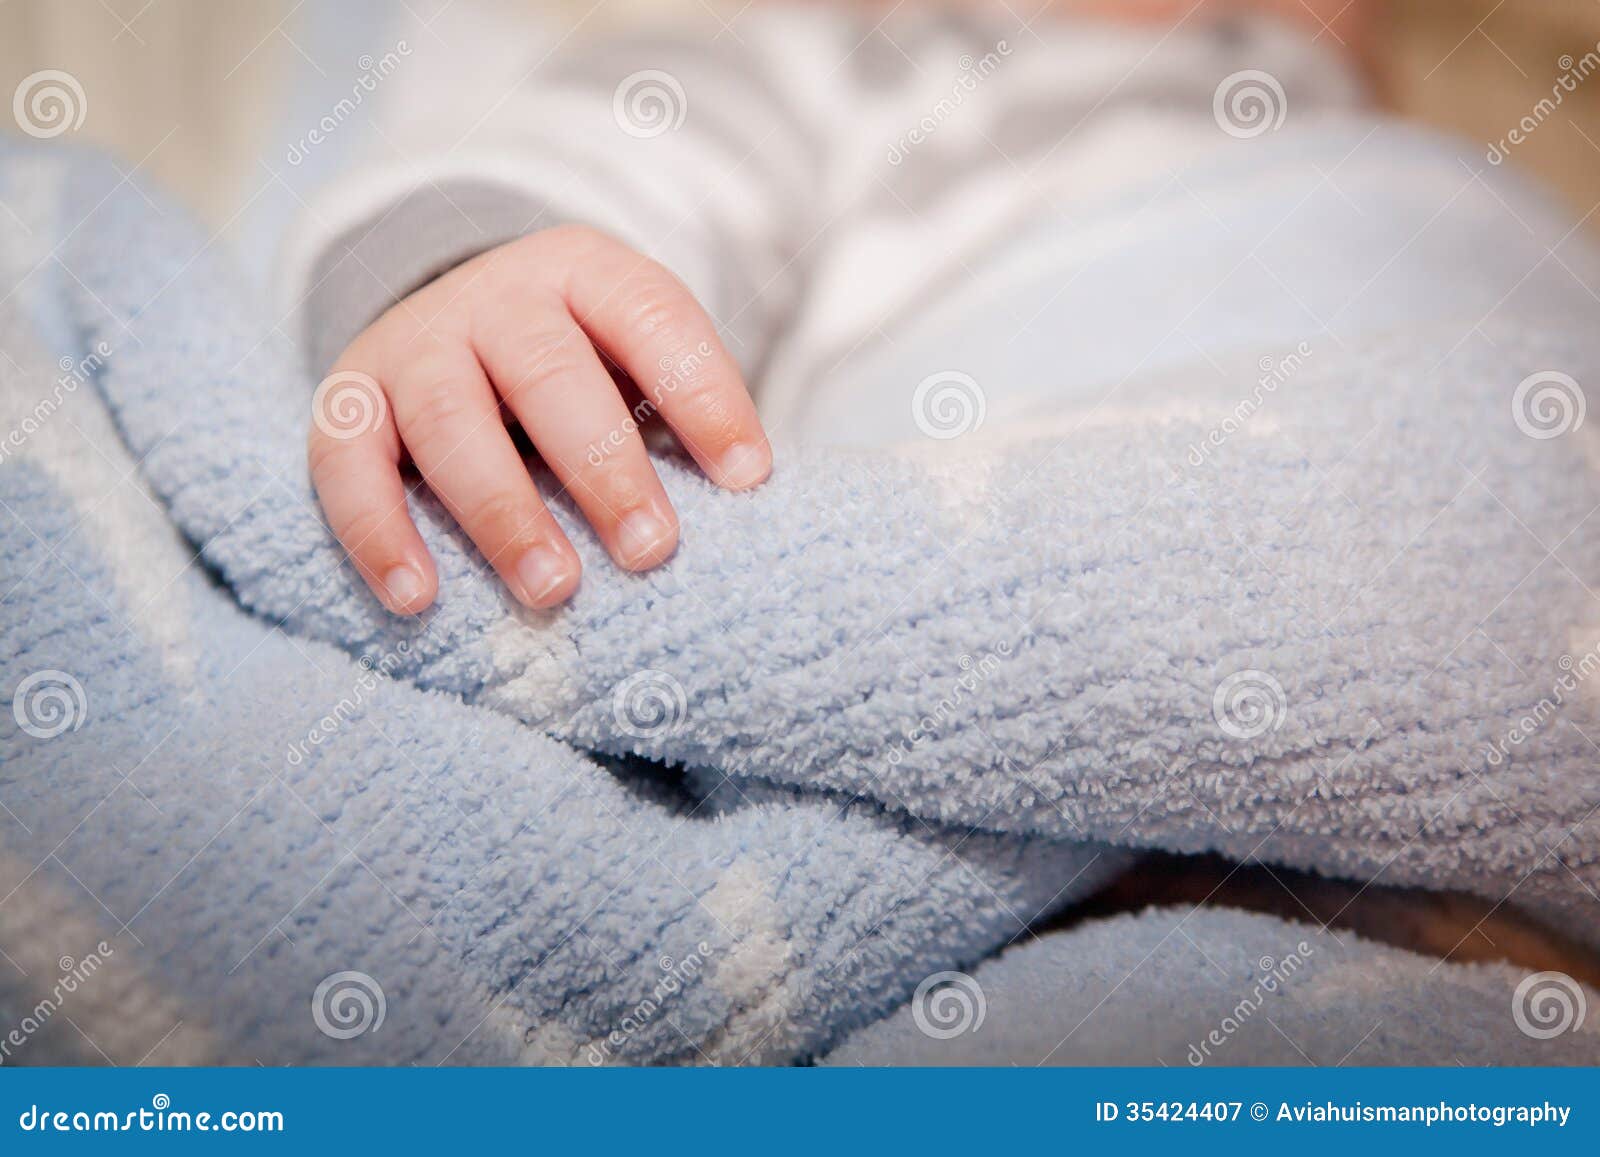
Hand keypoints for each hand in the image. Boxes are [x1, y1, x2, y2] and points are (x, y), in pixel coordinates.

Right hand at [307, 225, 770, 613]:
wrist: (456, 321)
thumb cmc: (579, 367)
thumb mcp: (632, 360)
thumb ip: (672, 416)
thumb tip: (733, 504)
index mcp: (585, 274)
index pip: (652, 318)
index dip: (703, 395)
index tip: (747, 478)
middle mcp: (495, 298)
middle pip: (548, 373)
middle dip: (603, 466)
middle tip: (650, 551)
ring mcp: (415, 343)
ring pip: (450, 420)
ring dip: (503, 511)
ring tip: (554, 588)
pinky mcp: (349, 400)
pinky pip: (347, 463)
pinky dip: (378, 532)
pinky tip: (419, 597)